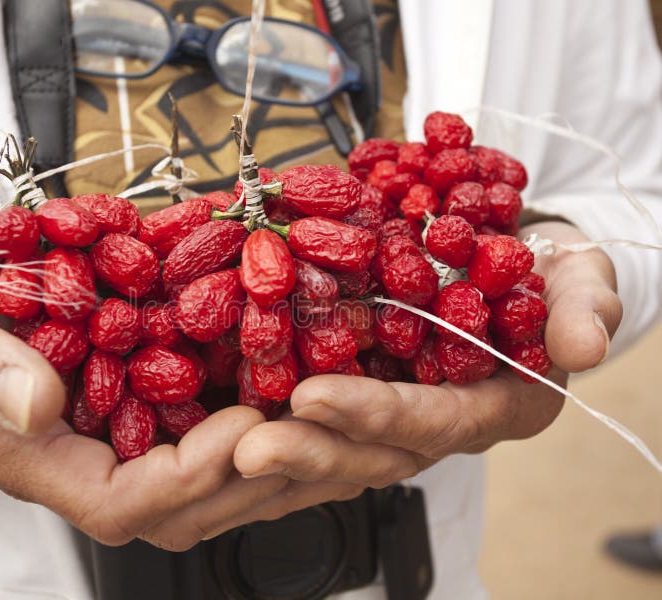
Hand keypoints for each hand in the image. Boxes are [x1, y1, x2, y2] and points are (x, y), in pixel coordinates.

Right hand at [0, 224, 360, 548]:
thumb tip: (38, 406)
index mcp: (36, 460)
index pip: (126, 505)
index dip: (190, 477)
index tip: (244, 425)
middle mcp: (89, 458)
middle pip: (186, 502)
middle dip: (253, 473)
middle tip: (311, 423)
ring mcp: (121, 433)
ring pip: (209, 473)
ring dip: (272, 452)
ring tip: (326, 414)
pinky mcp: (143, 400)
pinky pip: (208, 425)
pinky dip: (259, 413)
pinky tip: (301, 382)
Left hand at [233, 222, 621, 490]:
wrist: (517, 258)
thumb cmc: (550, 274)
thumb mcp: (582, 281)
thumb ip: (587, 309)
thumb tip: (584, 345)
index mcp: (488, 407)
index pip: (430, 423)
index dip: (376, 415)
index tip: (314, 397)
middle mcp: (434, 418)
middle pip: (368, 448)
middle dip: (309, 450)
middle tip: (245, 445)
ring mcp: (393, 401)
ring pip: (333, 437)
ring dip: (280, 438)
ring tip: (223, 434)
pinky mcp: (364, 380)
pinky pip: (315, 401)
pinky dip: (273, 402)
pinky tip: (225, 395)